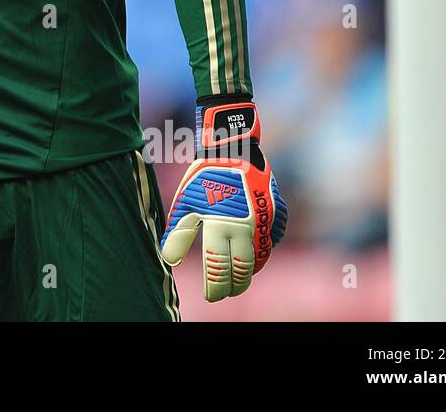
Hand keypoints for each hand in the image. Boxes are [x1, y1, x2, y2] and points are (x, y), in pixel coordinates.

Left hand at [159, 100, 287, 301]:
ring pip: (260, 257)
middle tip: (226, 293)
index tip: (211, 297)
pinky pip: (272, 239)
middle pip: (243, 270)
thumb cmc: (204, 176)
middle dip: (234, 286)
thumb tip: (169, 260)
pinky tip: (255, 256)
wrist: (232, 148)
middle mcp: (245, 226)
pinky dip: (263, 251)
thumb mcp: (185, 203)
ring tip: (239, 280)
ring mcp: (264, 220)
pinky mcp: (275, 212)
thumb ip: (179, 234)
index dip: (215, 287)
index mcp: (221, 226)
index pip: (219, 269)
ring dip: (250, 272)